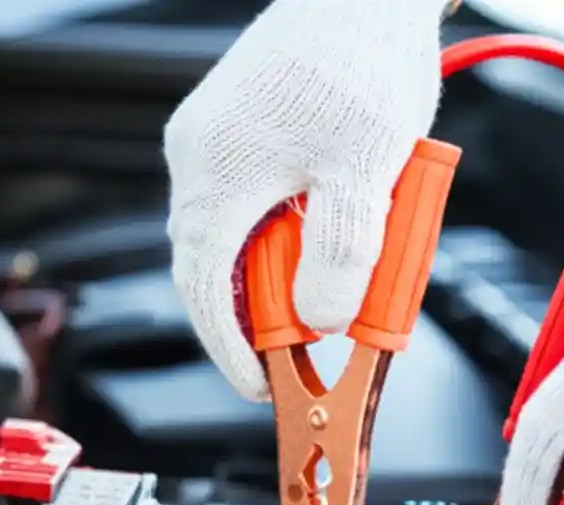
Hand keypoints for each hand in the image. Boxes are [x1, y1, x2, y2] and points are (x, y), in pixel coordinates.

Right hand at [163, 0, 450, 400]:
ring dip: (276, 269)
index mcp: (214, 174)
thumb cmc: (362, 60)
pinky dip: (279, 231)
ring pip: (231, 233)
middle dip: (260, 312)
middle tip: (309, 338)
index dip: (231, 350)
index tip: (262, 386)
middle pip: (213, 265)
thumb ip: (343, 253)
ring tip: (330, 279)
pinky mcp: (233, 128)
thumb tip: (326, 320)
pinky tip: (323, 226)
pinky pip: (244, 200)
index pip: (205, 289)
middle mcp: (197, 158)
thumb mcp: (366, 170)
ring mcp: (210, 140)